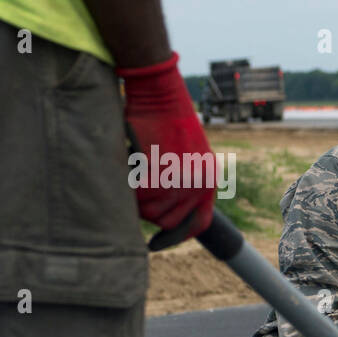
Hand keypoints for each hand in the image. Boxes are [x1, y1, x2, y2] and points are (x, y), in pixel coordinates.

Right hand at [118, 52, 216, 246]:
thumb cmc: (166, 121)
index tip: (156, 244)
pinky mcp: (160, 170)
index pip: (199, 223)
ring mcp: (181, 179)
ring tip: (134, 170)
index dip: (177, 236)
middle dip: (148, 209)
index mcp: (209, 181)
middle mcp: (200, 184)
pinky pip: (138, 194)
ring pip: (149, 210)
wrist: (160, 92)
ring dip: (136, 196)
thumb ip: (181, 183)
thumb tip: (162, 213)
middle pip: (167, 220)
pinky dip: (128, 183)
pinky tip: (129, 163)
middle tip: (137, 187)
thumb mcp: (187, 155)